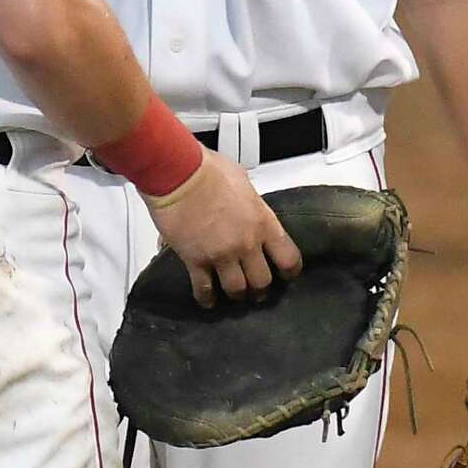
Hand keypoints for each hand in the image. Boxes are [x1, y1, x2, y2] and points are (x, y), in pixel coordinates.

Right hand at [145, 149, 302, 307]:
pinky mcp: (196, 260)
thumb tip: (245, 205)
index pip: (288, 258)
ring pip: (237, 290)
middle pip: (262, 281)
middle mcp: (246, 243)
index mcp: (262, 222)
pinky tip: (208, 299)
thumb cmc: (207, 169)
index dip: (289, 270)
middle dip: (260, 288)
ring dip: (236, 293)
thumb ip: (249, 201)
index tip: (285, 273)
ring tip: (233, 293)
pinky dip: (207, 298)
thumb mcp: (241, 180)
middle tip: (256, 289)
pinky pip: (205, 289)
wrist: (179, 173)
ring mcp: (221, 255)